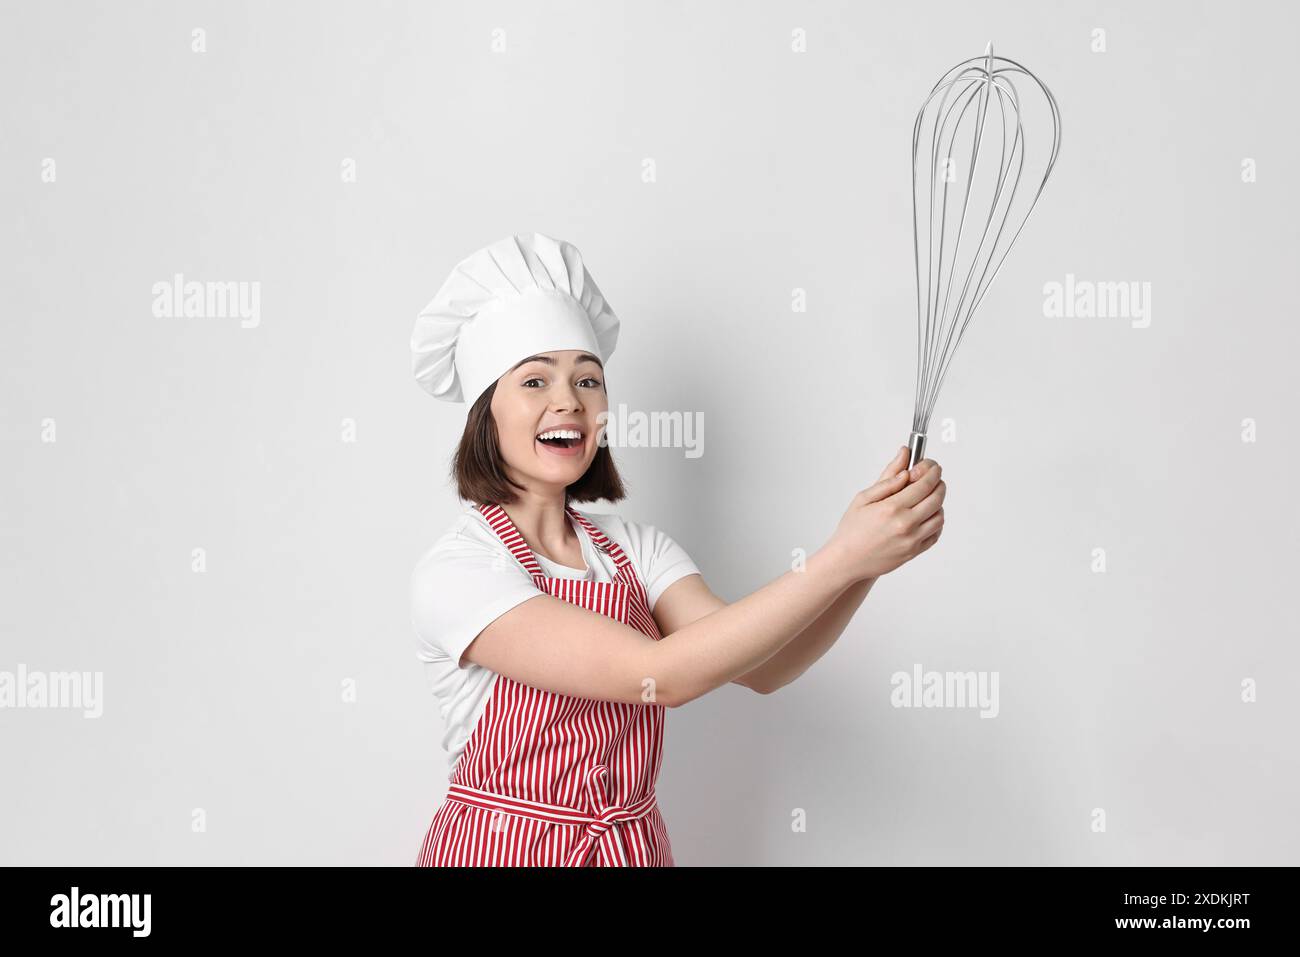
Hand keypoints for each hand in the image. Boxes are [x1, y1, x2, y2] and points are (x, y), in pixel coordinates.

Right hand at [825, 446, 945, 581]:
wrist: (847, 560)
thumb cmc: (852, 529)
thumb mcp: (864, 498)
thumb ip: (888, 478)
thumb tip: (905, 458)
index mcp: (892, 508)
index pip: (924, 484)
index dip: (932, 472)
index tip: (933, 467)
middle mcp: (905, 524)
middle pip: (936, 498)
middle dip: (939, 484)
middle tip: (935, 479)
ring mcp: (912, 540)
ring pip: (939, 516)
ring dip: (938, 503)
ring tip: (928, 498)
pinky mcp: (914, 551)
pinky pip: (936, 534)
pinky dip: (936, 522)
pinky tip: (926, 516)